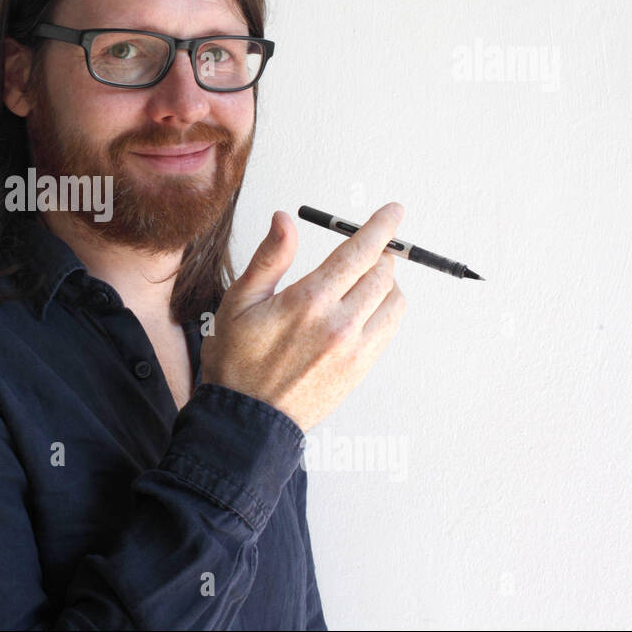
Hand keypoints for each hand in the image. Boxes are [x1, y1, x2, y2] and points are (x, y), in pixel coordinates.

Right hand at [198, 202, 407, 432]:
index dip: (381, 226)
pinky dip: (386, 308)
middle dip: (379, 252)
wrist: (248, 419)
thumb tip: (285, 219)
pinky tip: (365, 307)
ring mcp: (355, 348)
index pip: (361, 251)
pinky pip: (389, 327)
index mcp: (310, 301)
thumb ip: (270, 257)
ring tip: (366, 277)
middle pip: (383, 272)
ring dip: (386, 281)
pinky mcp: (361, 368)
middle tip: (368, 247)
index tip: (393, 212)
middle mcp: (340, 323)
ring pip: (394, 300)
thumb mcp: (240, 302)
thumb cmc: (237, 361)